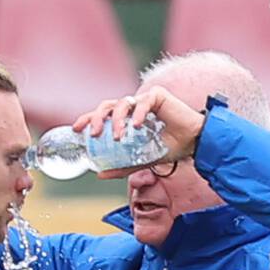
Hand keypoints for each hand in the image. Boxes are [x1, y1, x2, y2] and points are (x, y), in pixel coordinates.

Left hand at [71, 86, 205, 178]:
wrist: (193, 143)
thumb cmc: (169, 149)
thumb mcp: (140, 161)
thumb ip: (122, 166)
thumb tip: (99, 174)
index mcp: (127, 119)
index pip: (103, 114)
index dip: (88, 119)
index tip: (76, 129)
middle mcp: (133, 107)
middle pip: (107, 105)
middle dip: (97, 118)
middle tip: (94, 134)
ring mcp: (144, 100)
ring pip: (122, 103)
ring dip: (117, 121)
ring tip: (119, 137)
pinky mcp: (158, 95)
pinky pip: (143, 102)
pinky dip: (138, 114)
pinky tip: (137, 126)